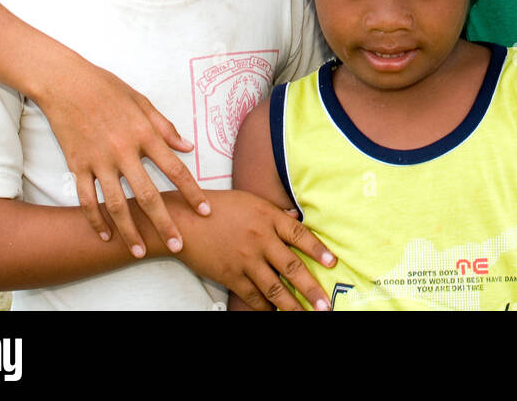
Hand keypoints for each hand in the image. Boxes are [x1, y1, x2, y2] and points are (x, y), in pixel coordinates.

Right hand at [38, 62, 209, 258]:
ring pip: (116, 204)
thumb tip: (188, 147)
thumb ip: (166, 127)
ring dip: (129, 231)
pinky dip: (95, 220)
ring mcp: (98, 161)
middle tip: (178, 245)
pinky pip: (86, 199)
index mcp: (145, 134)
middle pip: (148, 195)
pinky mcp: (76, 165)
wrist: (66, 83)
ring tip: (140, 252)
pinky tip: (105, 236)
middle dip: (164, 223)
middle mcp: (124, 151)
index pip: (175, 169)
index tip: (205, 211)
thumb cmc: (108, 88)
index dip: (192, 192)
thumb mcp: (143, 102)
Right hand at [174, 191, 336, 310]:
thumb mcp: (251, 202)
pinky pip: (252, 296)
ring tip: (307, 315)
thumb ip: (274, 213)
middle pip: (292, 267)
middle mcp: (260, 240)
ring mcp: (245, 260)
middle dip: (311, 288)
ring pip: (274, 287)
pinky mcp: (230, 276)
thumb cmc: (219, 207)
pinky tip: (275, 313)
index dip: (318, 250)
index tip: (332, 263)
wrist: (184, 220)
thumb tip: (295, 218)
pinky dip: (265, 307)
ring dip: (292, 305)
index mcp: (268, 218)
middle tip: (326, 305)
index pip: (300, 236)